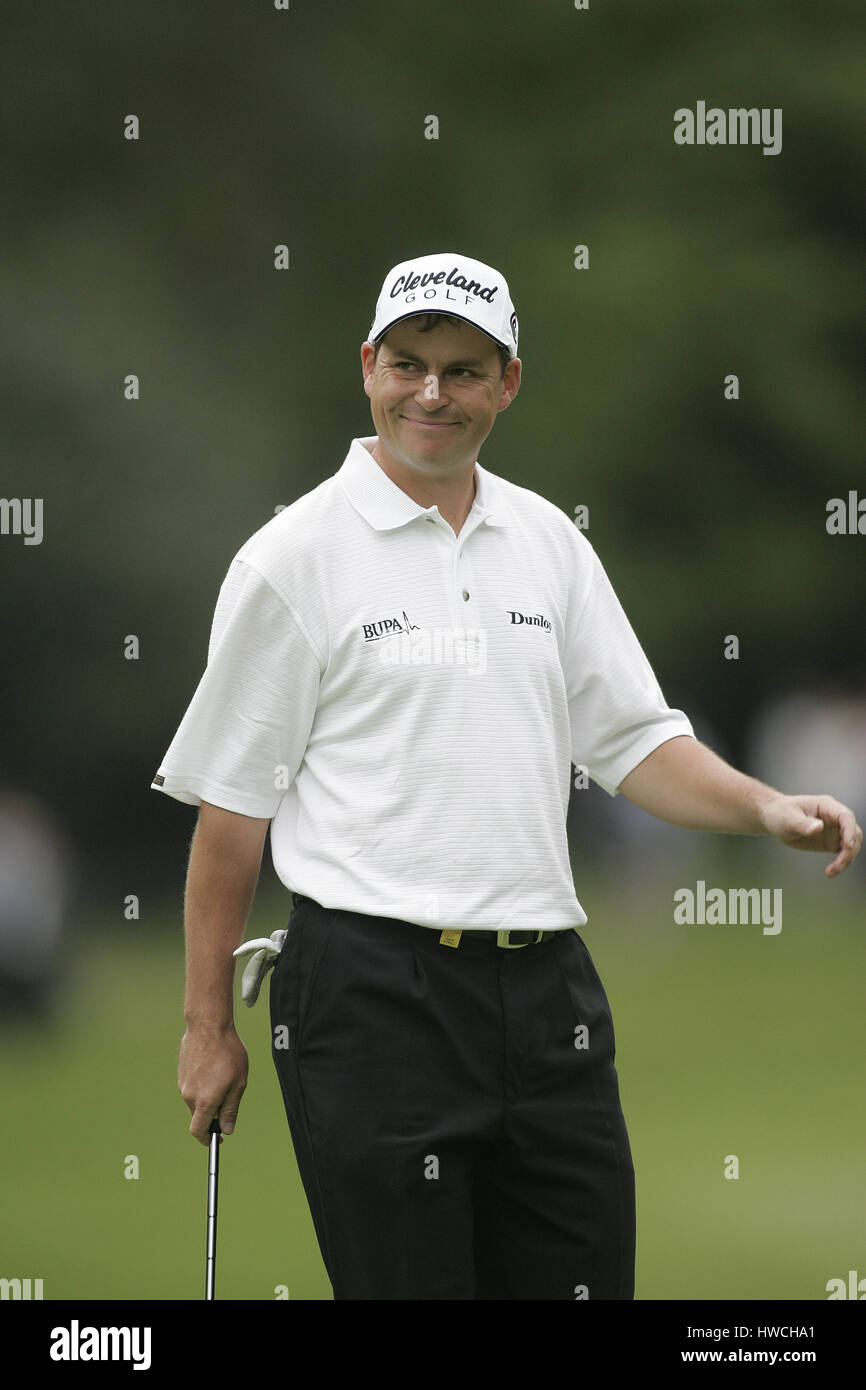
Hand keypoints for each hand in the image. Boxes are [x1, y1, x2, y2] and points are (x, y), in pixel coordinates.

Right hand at [178, 1025, 248, 1145]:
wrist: (208, 1026)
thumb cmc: (228, 1053)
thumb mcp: (238, 1083)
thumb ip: (230, 1109)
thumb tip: (226, 1129)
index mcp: (204, 1101)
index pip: (199, 1131)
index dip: (207, 1139)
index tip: (217, 1138)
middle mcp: (189, 1095)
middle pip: (199, 1115)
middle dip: (212, 1113)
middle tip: (229, 1097)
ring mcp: (183, 1083)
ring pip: (196, 1100)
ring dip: (208, 1097)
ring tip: (223, 1075)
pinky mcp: (181, 1073)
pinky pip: (192, 1086)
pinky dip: (202, 1085)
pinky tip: (213, 1067)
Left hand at [759, 793, 862, 876]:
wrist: (774, 818)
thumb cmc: (780, 812)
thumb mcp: (787, 818)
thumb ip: (802, 823)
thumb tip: (818, 828)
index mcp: (826, 806)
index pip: (846, 816)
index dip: (850, 831)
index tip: (848, 846)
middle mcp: (834, 818)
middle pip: (854, 832)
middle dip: (850, 850)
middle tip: (838, 865)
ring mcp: (835, 830)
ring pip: (852, 845)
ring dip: (846, 859)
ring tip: (831, 871)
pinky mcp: (831, 842)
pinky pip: (843, 853)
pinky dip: (841, 863)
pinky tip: (830, 872)